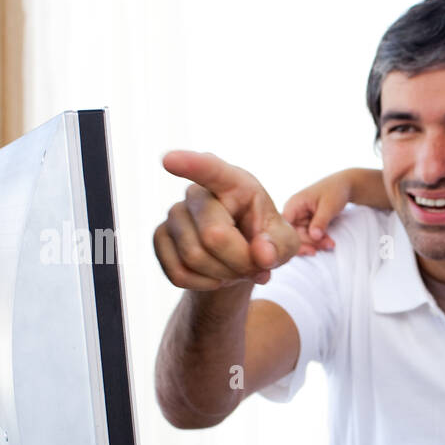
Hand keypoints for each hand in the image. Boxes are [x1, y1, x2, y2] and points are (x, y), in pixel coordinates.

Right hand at [153, 150, 299, 290]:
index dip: (191, 165)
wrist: (237, 261)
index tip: (169, 160)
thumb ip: (281, 247)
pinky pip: (179, 273)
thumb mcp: (285, 244)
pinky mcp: (159, 238)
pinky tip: (213, 275)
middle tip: (253, 266)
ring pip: (194, 257)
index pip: (212, 170)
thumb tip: (262, 254)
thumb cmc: (265, 243)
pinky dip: (203, 284)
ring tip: (234, 268)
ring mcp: (174, 214)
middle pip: (213, 235)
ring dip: (223, 275)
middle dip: (239, 262)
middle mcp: (198, 193)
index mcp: (234, 183)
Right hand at [282, 173, 353, 254]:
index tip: (310, 249)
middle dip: (311, 243)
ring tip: (331, 243)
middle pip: (293, 235)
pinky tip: (328, 242)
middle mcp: (293, 212)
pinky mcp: (306, 224)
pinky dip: (318, 241)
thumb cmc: (335, 191)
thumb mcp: (329, 206)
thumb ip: (320, 221)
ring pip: (301, 238)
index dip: (294, 240)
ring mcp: (299, 219)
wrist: (343, 186)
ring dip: (316, 243)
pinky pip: (308, 236)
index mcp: (293, 204)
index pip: (285, 226)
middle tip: (329, 244)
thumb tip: (314, 236)